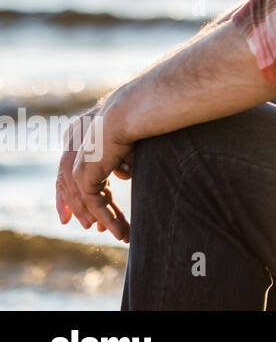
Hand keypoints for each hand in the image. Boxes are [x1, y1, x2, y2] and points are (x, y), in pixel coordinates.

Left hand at [55, 100, 132, 241]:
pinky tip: (118, 229)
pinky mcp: (83, 173)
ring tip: (114, 233)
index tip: (89, 195)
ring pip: (82, 196)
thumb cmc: (140, 116)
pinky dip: (106, 217)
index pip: (75, 162)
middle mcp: (73, 142)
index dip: (80, 183)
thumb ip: (122, 157)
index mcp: (83, 129)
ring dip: (99, 217)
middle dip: (77, 207)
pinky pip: (92, 201)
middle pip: (68, 183)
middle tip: (89, 226)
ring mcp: (76, 159)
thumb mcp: (128, 139)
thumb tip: (124, 173)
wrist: (133, 109)